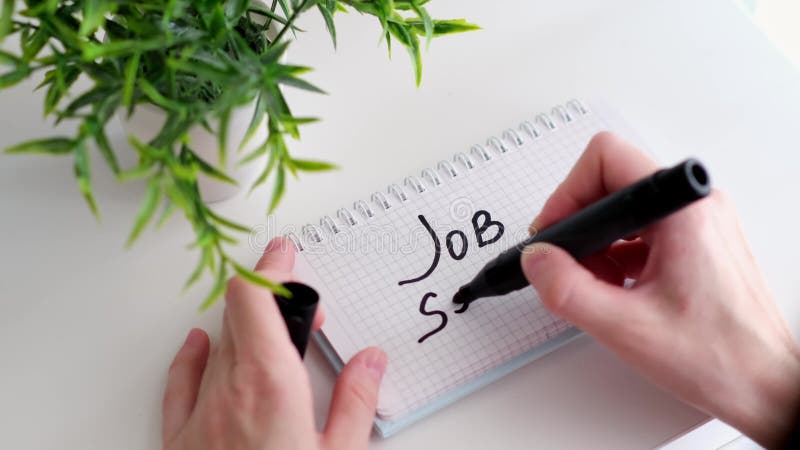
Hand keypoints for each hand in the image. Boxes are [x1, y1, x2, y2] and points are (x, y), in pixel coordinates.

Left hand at [162, 237, 387, 449]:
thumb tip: (370, 362)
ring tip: (272, 330)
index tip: (284, 257)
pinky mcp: (180, 438)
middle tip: (300, 302)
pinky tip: (200, 344)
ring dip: (246, 328)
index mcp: (271, 385)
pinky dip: (194, 353)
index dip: (270, 269)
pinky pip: (180, 381)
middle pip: (240, 314)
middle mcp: (229, 389)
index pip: (254, 298)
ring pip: (218, 345)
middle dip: (271, 298)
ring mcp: (200, 413)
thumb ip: (356, 403)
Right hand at [521, 132, 799, 447]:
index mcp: (682, 210)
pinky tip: (617, 290)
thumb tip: (537, 261)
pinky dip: (618, 255)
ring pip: (625, 209)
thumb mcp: (625, 327)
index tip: (556, 231)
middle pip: (611, 182)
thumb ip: (567, 290)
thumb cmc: (720, 357)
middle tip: (568, 263)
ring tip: (597, 285)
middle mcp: (695, 206)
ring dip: (598, 244)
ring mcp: (698, 222)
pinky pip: (643, 231)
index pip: (606, 159)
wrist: (766, 385)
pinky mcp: (696, 241)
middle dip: (580, 225)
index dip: (567, 192)